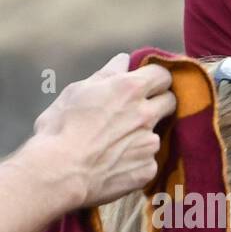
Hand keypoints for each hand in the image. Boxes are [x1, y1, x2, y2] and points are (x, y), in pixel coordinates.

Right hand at [25, 53, 176, 211]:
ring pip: (155, 134)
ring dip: (142, 135)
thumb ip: (107, 75)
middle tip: (137, 109)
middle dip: (159, 102)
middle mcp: (146, 115)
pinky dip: (135, 160)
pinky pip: (147, 161)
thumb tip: (123, 60)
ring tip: (113, 143)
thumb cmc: (61, 127)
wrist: (60, 171)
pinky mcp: (148, 169)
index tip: (147, 83)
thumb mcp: (78, 91)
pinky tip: (114, 162)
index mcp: (129, 89)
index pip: (162, 75)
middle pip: (170, 101)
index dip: (155, 78)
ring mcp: (150, 144)